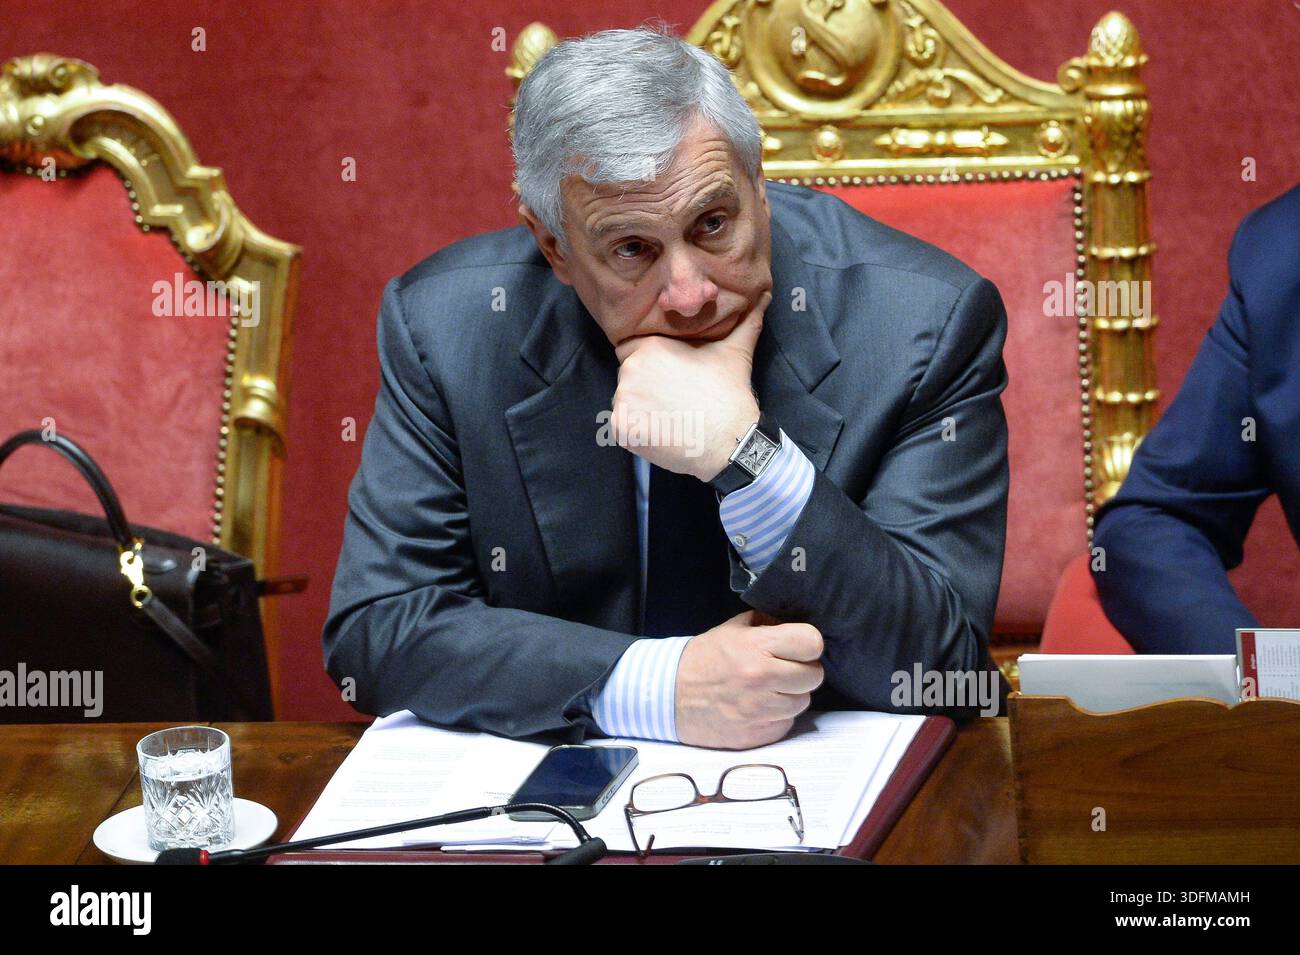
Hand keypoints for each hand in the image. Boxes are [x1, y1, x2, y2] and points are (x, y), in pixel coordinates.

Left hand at [611, 291, 771, 479]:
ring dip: (639, 408)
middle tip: (672, 398)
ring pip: (625, 401)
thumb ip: (746, 320)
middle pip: (628, 376)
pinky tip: (661, 432)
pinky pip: (621, 427)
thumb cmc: (729, 393)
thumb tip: (765, 296)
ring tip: (668, 416)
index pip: (632, 348)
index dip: (650, 362)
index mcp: (650, 346)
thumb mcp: (737, 351)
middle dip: (644, 385)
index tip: (667, 376)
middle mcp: (630, 369)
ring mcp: (623, 400)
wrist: (728, 440)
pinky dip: (636, 431)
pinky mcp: (621, 428)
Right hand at [674, 609, 823, 749]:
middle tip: (784, 669)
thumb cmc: (703, 660)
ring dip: (791, 695)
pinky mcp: (757, 735)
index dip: (807, 644)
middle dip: (802, 670)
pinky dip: (777, 716)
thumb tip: (798, 628)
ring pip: (803, 702)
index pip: (812, 642)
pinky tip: (759, 707)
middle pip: (815, 675)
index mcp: (757, 647)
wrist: (669, 695)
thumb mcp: (733, 629)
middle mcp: (761, 679)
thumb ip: (768, 625)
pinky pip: (786, 724)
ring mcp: (760, 711)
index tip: (798, 647)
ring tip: (768, 689)